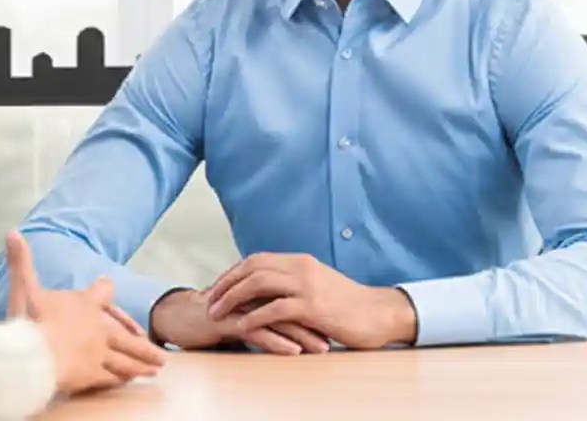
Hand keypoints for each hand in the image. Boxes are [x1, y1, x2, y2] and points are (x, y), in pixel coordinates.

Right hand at [6, 231, 167, 394]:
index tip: (107, 284)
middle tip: (159, 351)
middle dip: (143, 344)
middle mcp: (98, 329)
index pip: (101, 291)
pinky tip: (130, 380)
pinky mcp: (94, 375)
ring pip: (127, 359)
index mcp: (84, 305)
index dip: (104, 288)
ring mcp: (99, 353)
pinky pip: (113, 377)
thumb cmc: (29, 321)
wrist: (34, 355)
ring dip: (142, 363)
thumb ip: (21, 261)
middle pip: (127, 336)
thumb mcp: (23, 288)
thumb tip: (12, 232)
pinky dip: (123, 378)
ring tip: (156, 366)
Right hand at [149, 288, 329, 354]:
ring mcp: (240, 305)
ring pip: (278, 317)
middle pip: (293, 303)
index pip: (298, 294)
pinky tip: (293, 350)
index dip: (320, 308)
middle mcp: (254, 292)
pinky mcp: (227, 319)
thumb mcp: (249, 309)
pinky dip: (277, 340)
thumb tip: (299, 318)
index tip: (343, 324)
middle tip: (342, 336)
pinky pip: (256, 330)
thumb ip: (271, 308)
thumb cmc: (218, 314)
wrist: (181, 316)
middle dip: (319, 321)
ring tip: (323, 348)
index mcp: (262, 286)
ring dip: (303, 333)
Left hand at [204, 253, 417, 349]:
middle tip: (208, 299)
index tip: (217, 287)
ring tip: (216, 312)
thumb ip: (294, 284)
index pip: (256, 260)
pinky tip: (241, 327)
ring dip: (232, 298)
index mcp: (300, 261)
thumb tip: (268, 292)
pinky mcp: (312, 306)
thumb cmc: (349, 306)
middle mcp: (300, 267)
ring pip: (258, 284)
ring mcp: (306, 285)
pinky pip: (274, 309)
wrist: (379, 314)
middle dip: (225, 283)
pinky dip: (254, 317)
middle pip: (251, 268)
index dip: (233, 273)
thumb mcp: (318, 286)